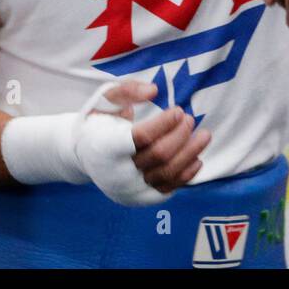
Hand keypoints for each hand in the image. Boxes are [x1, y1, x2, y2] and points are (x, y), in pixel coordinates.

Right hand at [87, 80, 210, 195]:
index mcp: (104, 146)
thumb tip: (153, 91)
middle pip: (158, 155)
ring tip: (204, 135)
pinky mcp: (139, 198)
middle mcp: (116, 173)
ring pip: (167, 173)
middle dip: (180, 135)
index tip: (178, 110)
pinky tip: (197, 158)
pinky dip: (186, 174)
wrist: (84, 155)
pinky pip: (168, 188)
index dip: (163, 124)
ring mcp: (129, 189)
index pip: (140, 138)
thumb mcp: (105, 98)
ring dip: (190, 153)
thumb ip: (128, 90)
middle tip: (190, 119)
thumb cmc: (99, 121)